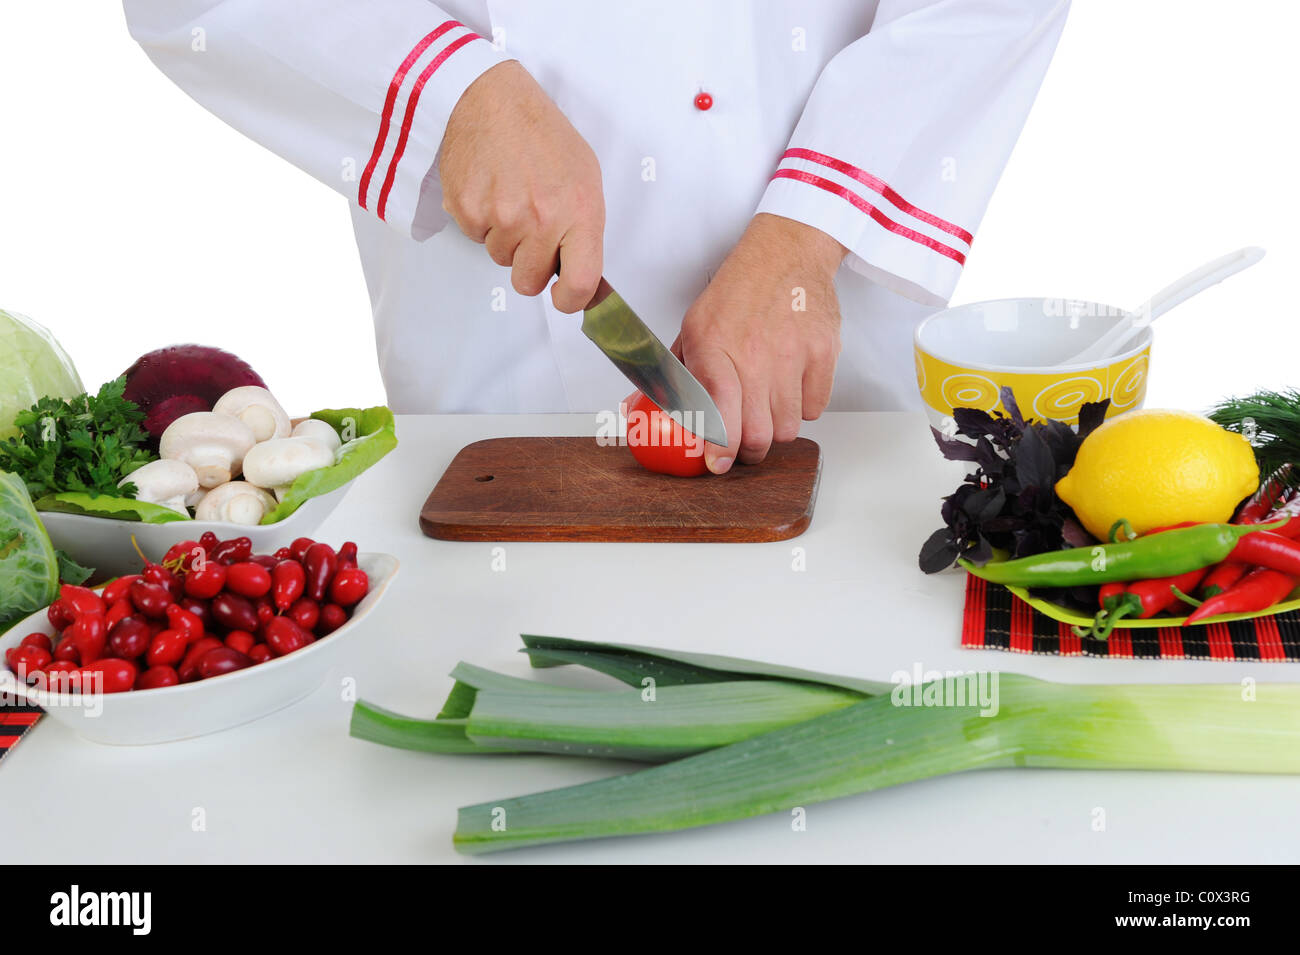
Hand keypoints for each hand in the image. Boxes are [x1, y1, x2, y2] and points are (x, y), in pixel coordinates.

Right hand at [439, 61, 604, 311]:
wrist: (490, 99)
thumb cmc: (541, 136)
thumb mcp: (584, 177)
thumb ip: (585, 230)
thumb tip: (584, 277)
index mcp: (579, 211)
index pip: (580, 283)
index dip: (570, 301)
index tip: (563, 297)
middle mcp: (541, 219)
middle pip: (529, 282)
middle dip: (530, 265)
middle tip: (531, 229)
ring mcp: (501, 217)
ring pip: (501, 260)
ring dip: (505, 238)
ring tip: (510, 195)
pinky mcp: (467, 211)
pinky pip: (476, 239)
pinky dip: (481, 221)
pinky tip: (489, 188)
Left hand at [677, 213, 844, 472]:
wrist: (787, 252)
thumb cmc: (737, 292)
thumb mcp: (694, 327)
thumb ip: (675, 374)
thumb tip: (636, 410)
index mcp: (715, 347)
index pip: (720, 413)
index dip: (720, 448)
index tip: (717, 464)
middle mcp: (755, 353)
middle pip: (758, 433)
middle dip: (749, 450)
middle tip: (743, 445)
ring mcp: (794, 354)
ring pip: (789, 427)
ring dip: (776, 430)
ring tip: (767, 411)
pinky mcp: (824, 353)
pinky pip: (815, 408)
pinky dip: (803, 409)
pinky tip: (791, 388)